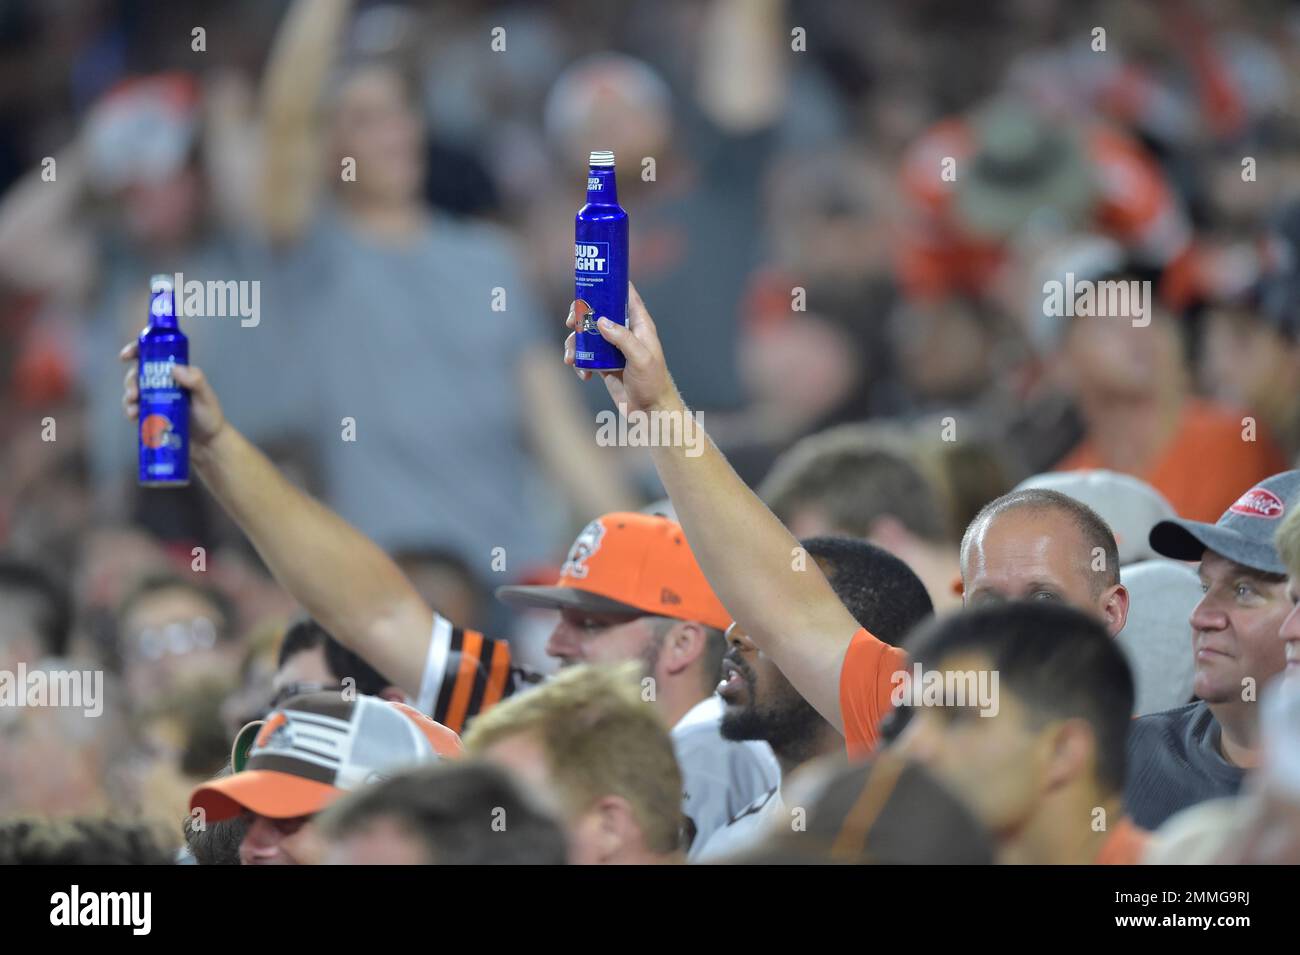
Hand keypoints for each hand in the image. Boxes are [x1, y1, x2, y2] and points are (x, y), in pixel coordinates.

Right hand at [120, 341, 226, 450]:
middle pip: (138, 375)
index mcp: (175, 374)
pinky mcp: (150, 416)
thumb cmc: (209, 417)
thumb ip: (196, 381)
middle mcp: (162, 385)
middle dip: (130, 381)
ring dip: (128, 397)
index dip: (137, 351)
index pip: (153, 356)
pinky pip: (134, 411)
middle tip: (133, 393)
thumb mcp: (206, 397)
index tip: (126, 356)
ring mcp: (154, 400)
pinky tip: (134, 416)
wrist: (208, 444)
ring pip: (133, 392)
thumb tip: (174, 368)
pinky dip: (130, 411)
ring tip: (133, 406)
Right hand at [562, 283, 677, 414]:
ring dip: (575, 343)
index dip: (610, 283)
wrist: (650, 411)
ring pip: (586, 335)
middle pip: (598, 312)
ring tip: (571, 358)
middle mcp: (624, 332)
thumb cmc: (653, 383)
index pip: (626, 295)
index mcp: (639, 324)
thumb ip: (623, 338)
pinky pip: (585, 356)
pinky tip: (583, 375)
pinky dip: (579, 363)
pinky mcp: (603, 364)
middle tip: (571, 322)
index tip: (592, 279)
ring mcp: (612, 348)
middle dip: (581, 315)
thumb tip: (601, 322)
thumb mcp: (641, 358)